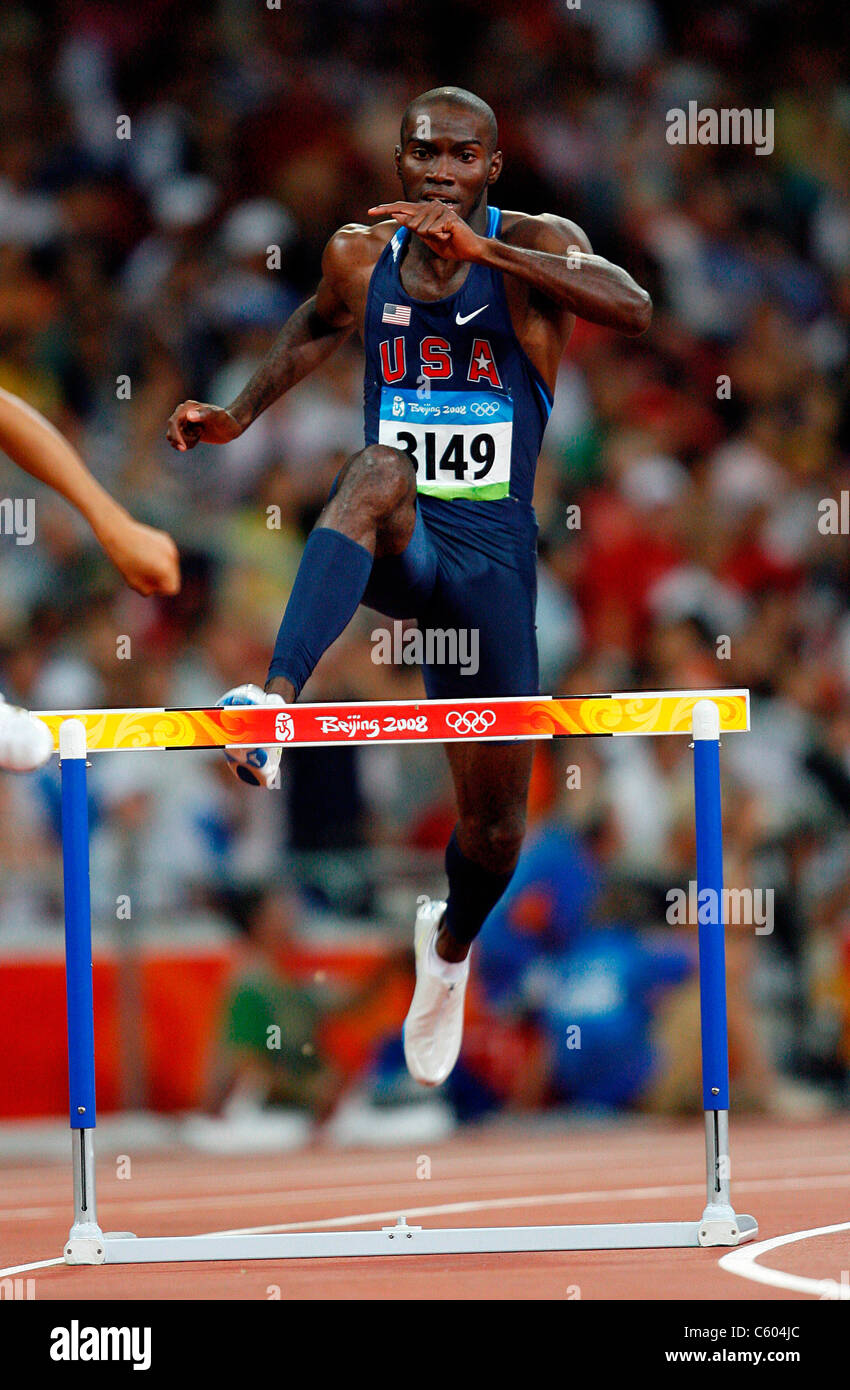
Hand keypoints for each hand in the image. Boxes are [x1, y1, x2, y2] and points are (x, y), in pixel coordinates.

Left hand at [98, 514, 180, 596]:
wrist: (119, 532)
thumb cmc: (124, 559)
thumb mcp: (134, 582)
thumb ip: (149, 589)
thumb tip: (157, 587)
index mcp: (165, 570)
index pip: (172, 589)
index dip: (159, 590)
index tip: (145, 582)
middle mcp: (172, 558)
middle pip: (173, 578)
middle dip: (161, 580)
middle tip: (142, 574)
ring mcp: (170, 547)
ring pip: (171, 567)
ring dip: (161, 569)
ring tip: (142, 562)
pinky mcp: (166, 540)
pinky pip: (167, 556)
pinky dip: (160, 558)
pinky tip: (144, 552)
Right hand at [166, 400, 242, 451]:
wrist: (231, 427)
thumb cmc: (226, 420)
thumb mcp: (218, 417)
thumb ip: (205, 414)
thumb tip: (189, 416)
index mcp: (188, 407)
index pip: (174, 422)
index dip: (175, 435)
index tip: (183, 448)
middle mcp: (183, 413)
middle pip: (171, 430)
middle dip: (179, 441)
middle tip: (186, 448)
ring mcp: (183, 421)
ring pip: (174, 437)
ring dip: (186, 441)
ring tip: (200, 435)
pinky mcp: (186, 430)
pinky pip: (178, 441)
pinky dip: (187, 443)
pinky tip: (198, 438)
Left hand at [368, 201, 485, 262]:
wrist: (470, 250)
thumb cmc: (450, 245)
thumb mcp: (427, 237)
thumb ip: (413, 227)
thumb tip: (397, 215)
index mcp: (425, 211)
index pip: (401, 208)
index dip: (385, 209)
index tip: (370, 211)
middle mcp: (431, 206)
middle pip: (410, 221)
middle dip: (422, 235)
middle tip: (438, 238)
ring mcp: (440, 209)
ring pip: (421, 228)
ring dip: (433, 238)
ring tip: (445, 237)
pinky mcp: (447, 216)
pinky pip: (432, 231)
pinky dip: (440, 238)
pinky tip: (449, 236)